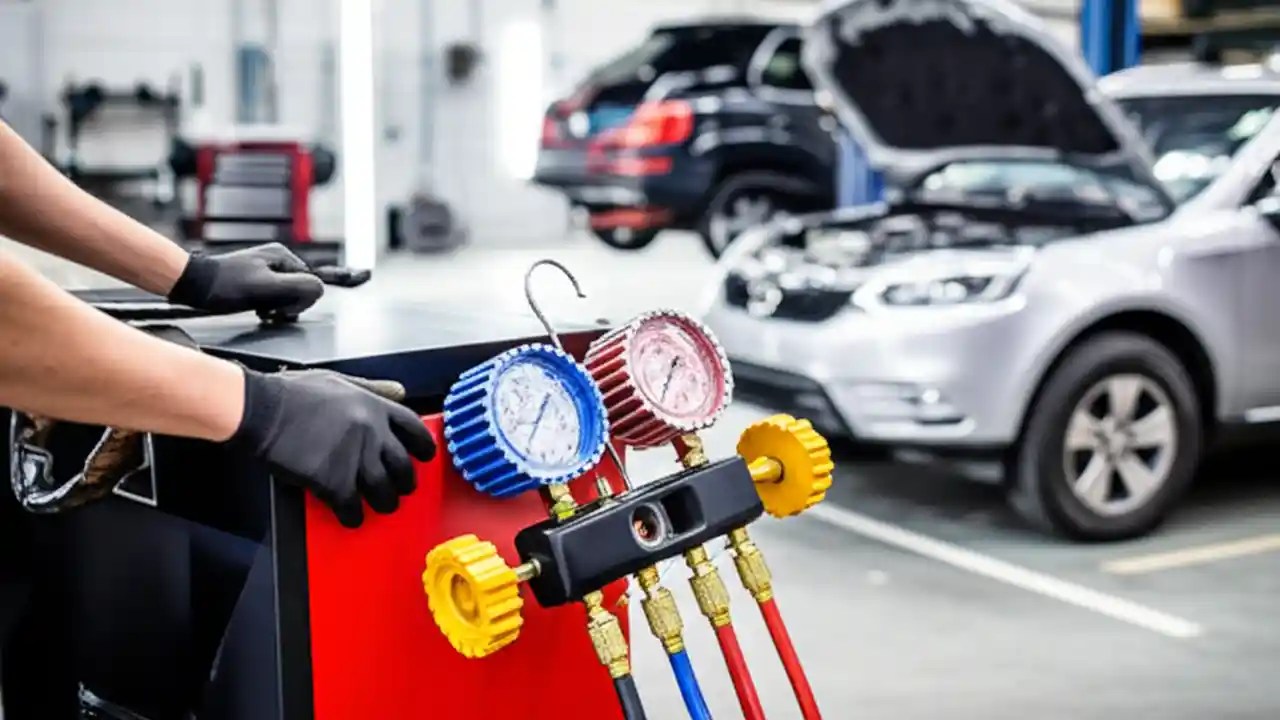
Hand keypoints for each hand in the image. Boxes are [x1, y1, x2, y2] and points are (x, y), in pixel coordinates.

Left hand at [168, 243, 324, 319]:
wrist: (192, 285)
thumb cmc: (226, 287)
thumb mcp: (267, 287)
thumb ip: (298, 286)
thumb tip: (319, 289)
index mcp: (283, 256)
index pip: (311, 284)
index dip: (298, 302)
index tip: (279, 309)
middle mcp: (276, 259)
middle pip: (300, 289)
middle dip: (287, 305)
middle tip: (267, 311)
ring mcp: (266, 269)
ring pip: (287, 295)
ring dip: (277, 308)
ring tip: (260, 311)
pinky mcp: (255, 280)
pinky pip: (274, 297)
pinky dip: (268, 307)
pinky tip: (256, 310)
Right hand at [229, 369, 436, 527]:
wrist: (263, 409)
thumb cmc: (293, 394)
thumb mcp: (340, 381)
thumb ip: (373, 388)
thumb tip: (400, 391)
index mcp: (375, 407)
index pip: (414, 429)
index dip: (424, 446)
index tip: (425, 456)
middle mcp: (372, 433)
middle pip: (403, 466)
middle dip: (405, 481)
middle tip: (402, 488)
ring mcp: (355, 459)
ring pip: (384, 491)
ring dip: (385, 502)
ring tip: (381, 505)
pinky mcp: (334, 481)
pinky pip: (353, 508)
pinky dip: (353, 516)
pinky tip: (350, 516)